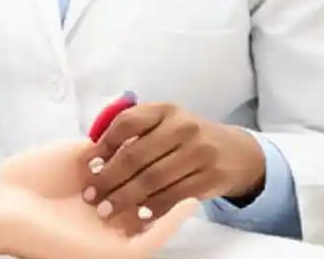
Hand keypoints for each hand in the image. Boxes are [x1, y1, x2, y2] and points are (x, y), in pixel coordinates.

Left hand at [83, 103, 265, 226]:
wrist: (234, 152)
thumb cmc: (186, 138)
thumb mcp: (164, 122)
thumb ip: (133, 129)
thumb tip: (94, 150)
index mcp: (165, 110)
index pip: (127, 122)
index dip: (104, 144)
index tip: (88, 163)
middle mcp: (183, 127)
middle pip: (136, 154)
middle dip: (109, 177)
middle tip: (92, 194)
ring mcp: (199, 152)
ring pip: (153, 178)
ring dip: (126, 197)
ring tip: (108, 208)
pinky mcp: (211, 177)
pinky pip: (175, 195)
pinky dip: (154, 207)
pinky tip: (139, 214)